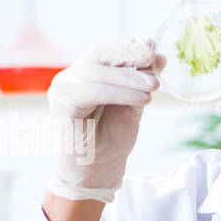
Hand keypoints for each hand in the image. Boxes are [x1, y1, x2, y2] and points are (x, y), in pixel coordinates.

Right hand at [45, 39, 161, 202]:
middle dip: (130, 57)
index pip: (108, 52)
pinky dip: (118, 92)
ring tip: (154, 86)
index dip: (131, 48)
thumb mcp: (133, 104)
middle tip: (155, 64)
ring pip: (96, 73)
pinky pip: (89, 92)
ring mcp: (63, 90)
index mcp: (87, 73)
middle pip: (100, 56)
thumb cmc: (111, 139)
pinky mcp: (61, 107)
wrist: (97, 172)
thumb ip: (142, 80)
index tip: (154, 49)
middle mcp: (72, 77)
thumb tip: (159, 54)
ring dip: (129, 78)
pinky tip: (142, 99)